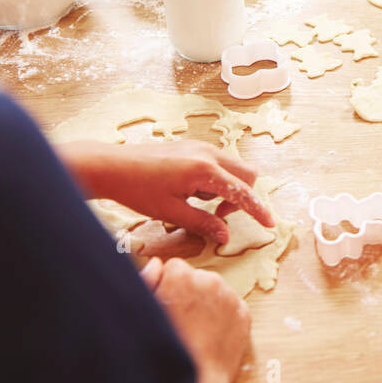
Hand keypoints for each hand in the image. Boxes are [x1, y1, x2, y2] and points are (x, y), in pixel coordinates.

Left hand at [59, 140, 273, 243]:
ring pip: (234, 167)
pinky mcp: (193, 146)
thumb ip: (203, 223)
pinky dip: (217, 179)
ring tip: (200, 203)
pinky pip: (219, 162)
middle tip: (218, 214)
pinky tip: (192, 191)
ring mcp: (201, 146)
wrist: (113, 166)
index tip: (269, 224)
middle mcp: (207, 153)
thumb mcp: (171, 212)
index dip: (257, 210)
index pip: (242, 192)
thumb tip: (225, 236)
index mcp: (204, 169)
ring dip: (228, 188)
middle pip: (247, 173)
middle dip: (242, 197)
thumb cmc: (138, 190)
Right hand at [141, 257, 250, 382]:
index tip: (167, 302)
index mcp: (182, 276)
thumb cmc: (167, 348)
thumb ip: (149, 280)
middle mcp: (209, 279)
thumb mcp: (147, 310)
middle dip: (189, 292)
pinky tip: (211, 335)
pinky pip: (231, 306)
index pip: (174, 267)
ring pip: (215, 290)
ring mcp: (229, 296)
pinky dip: (223, 316)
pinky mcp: (244, 312)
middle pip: (196, 277)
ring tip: (196, 330)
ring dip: (207, 303)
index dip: (168, 285)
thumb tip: (157, 263)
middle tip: (182, 319)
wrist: (198, 380)